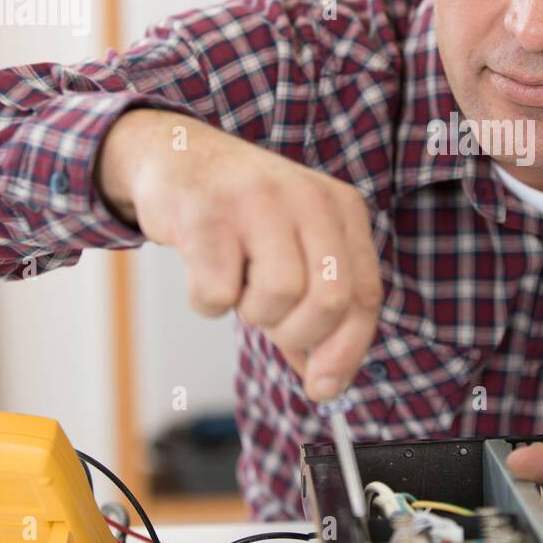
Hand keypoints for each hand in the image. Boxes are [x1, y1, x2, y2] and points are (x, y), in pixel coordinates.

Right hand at [96, 109, 382, 402]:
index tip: (325, 387)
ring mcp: (260, 202)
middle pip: (330, 300)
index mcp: (343, 208)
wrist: (176, 155)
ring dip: (251, 312)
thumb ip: (314, 312)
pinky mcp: (208, 214)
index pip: (366, 294)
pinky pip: (218, 295)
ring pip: (277, 298)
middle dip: (300, 335)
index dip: (348, 351)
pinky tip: (203, 270)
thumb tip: (325, 384)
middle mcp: (310, 198)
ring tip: (237, 282)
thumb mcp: (294, 248)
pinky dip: (208, 302)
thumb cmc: (242, 215)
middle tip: (271, 324)